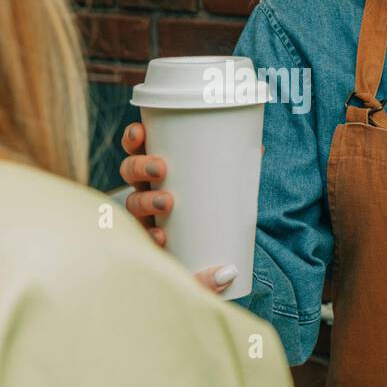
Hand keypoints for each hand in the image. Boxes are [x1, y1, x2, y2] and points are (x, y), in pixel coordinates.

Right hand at [119, 122, 262, 294]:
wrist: (215, 254)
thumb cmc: (215, 209)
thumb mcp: (225, 187)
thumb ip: (239, 169)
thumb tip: (257, 149)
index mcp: (157, 171)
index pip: (137, 150)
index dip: (132, 139)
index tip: (140, 132)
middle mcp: (145, 191)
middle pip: (129, 173)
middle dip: (140, 166)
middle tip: (161, 168)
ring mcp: (145, 218)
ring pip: (132, 204)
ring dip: (146, 200)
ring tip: (167, 201)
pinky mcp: (152, 242)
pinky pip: (145, 239)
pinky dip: (152, 237)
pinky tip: (161, 236)